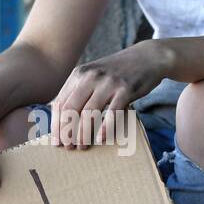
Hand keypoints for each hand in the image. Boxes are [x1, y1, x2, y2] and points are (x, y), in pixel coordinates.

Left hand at [51, 40, 170, 148]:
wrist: (148, 57)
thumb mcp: (94, 75)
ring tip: (82, 146)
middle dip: (67, 132)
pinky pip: (112, 113)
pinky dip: (105, 128)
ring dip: (83, 134)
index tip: (56, 141)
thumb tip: (63, 118)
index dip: (56, 125)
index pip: (60, 103)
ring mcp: (108, 83)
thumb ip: (79, 91)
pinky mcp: (125, 89)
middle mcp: (90, 76)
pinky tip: (101, 139)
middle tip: (68, 147)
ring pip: (89, 113)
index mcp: (79, 74)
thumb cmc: (118, 72)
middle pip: (70, 109)